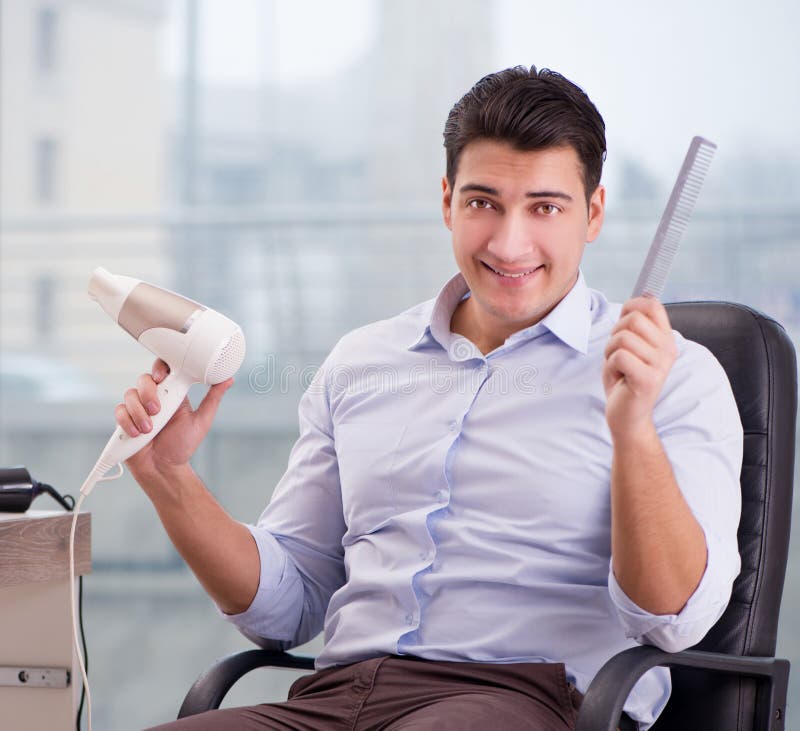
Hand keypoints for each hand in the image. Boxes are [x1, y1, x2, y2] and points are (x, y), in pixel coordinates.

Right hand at [114, 358, 232, 481]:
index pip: (163, 370)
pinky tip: (138, 433)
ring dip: (139, 412)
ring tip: (150, 428)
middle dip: (148, 393)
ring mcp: (138, 409)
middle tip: (157, 410)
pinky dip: (127, 422)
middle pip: (144, 379)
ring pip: (130, 394)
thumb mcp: (202, 420)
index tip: (162, 377)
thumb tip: (227, 379)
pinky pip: (119, 412)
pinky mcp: (125, 421)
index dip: (160, 368)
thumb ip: (212, 399)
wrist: (165, 467)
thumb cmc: (183, 445)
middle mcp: (154, 398)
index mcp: (172, 393)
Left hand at [602, 296, 676, 440]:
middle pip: (633, 319)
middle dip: (615, 335)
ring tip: (619, 368)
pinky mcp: (648, 379)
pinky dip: (610, 366)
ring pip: (622, 338)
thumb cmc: (625, 380)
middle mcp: (668, 350)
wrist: (627, 416)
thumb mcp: (631, 348)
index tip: (623, 327)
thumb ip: (635, 326)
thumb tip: (639, 298)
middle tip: (618, 355)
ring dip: (610, 353)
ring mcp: (660, 364)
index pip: (652, 305)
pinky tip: (619, 378)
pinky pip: (619, 356)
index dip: (630, 308)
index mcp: (666, 339)